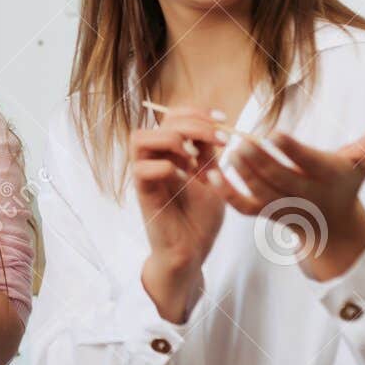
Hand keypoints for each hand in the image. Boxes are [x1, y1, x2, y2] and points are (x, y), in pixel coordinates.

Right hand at [130, 107, 227, 321]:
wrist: (192, 252)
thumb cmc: (200, 220)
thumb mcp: (213, 180)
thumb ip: (209, 155)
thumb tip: (216, 127)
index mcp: (172, 153)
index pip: (175, 117)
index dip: (197, 112)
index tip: (224, 120)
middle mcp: (156, 159)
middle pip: (160, 122)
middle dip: (193, 123)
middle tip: (219, 138)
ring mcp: (147, 175)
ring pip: (140, 138)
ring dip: (170, 139)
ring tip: (193, 155)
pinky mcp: (143, 194)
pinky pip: (142, 169)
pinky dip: (165, 167)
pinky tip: (186, 177)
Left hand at [206, 112, 364, 281]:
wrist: (335, 231)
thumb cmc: (345, 184)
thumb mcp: (362, 162)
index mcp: (328, 177)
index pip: (310, 163)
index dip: (293, 150)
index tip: (276, 133)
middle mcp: (306, 194)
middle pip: (280, 179)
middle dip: (260, 162)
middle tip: (240, 141)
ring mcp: (285, 206)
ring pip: (260, 193)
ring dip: (241, 174)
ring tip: (227, 152)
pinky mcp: (267, 214)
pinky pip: (244, 207)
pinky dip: (227, 194)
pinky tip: (210, 175)